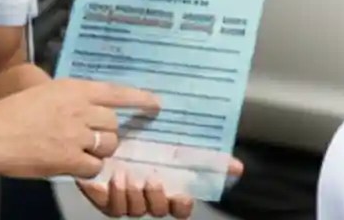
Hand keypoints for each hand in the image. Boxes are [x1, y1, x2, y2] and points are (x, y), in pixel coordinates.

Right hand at [0, 78, 159, 179]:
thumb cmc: (11, 112)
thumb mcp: (43, 92)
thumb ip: (68, 98)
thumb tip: (85, 106)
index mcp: (73, 89)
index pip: (116, 92)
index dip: (139, 99)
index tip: (155, 104)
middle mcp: (80, 109)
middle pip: (113, 124)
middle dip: (107, 133)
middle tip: (92, 138)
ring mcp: (76, 135)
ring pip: (108, 145)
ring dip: (99, 151)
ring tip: (80, 151)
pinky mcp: (69, 159)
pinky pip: (94, 167)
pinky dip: (88, 168)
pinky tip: (73, 165)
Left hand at [77, 157, 244, 217]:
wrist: (109, 134)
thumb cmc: (147, 142)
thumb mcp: (175, 145)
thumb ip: (206, 157)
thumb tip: (238, 167)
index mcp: (167, 189)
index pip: (180, 209)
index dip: (182, 206)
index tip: (183, 196)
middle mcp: (148, 198)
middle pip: (156, 210)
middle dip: (154, 198)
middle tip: (151, 179)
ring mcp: (127, 201)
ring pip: (132, 209)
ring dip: (129, 195)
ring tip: (125, 175)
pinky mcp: (106, 199)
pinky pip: (110, 206)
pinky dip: (111, 194)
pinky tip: (112, 177)